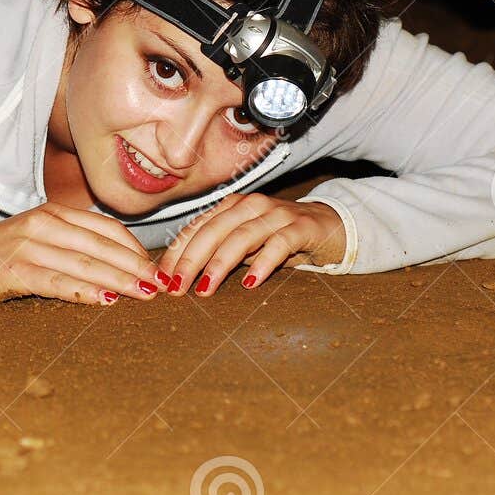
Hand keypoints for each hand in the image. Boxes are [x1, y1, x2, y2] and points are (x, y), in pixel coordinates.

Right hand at [0, 202, 166, 308]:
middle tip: (162, 284)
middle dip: (136, 266)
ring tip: (144, 294)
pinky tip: (104, 300)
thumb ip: (70, 249)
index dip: (135, 249)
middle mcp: (42, 224)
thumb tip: (115, 271)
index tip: (157, 268)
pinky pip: (56, 281)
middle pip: (101, 246)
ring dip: (119, 280)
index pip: (105, 229)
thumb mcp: (35, 245)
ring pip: (84, 264)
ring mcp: (27, 245)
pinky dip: (83, 291)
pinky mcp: (13, 269)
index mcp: (51, 214)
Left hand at [158, 193, 347, 296]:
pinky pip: (279, 244)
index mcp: (232, 207)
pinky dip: (262, 263)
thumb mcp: (246, 246)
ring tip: (205, 288)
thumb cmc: (280, 240)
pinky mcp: (302, 227)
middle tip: (177, 287)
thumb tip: (181, 276)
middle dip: (191, 259)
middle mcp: (251, 205)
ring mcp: (277, 214)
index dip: (177, 253)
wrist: (331, 228)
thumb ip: (219, 253)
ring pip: (241, 236)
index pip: (197, 227)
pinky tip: (251, 283)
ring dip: (220, 263)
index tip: (163, 279)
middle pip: (213, 230)